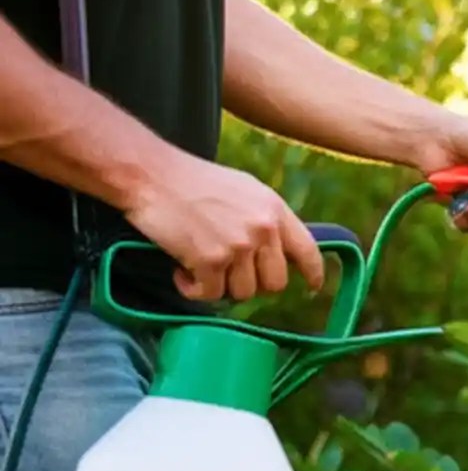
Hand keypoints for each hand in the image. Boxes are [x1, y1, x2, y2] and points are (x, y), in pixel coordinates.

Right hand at [121, 151, 325, 301]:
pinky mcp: (210, 260)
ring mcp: (238, 246)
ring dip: (219, 286)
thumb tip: (277, 251)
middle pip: (275, 283)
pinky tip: (181, 271)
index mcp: (274, 210)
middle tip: (228, 273)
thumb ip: (265, 219)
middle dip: (253, 285)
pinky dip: (193, 289)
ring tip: (199, 263)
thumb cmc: (192, 181)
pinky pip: (210, 295)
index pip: (308, 250)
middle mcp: (263, 229)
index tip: (312, 289)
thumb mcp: (244, 190)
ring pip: (242, 293)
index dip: (313, 274)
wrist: (151, 174)